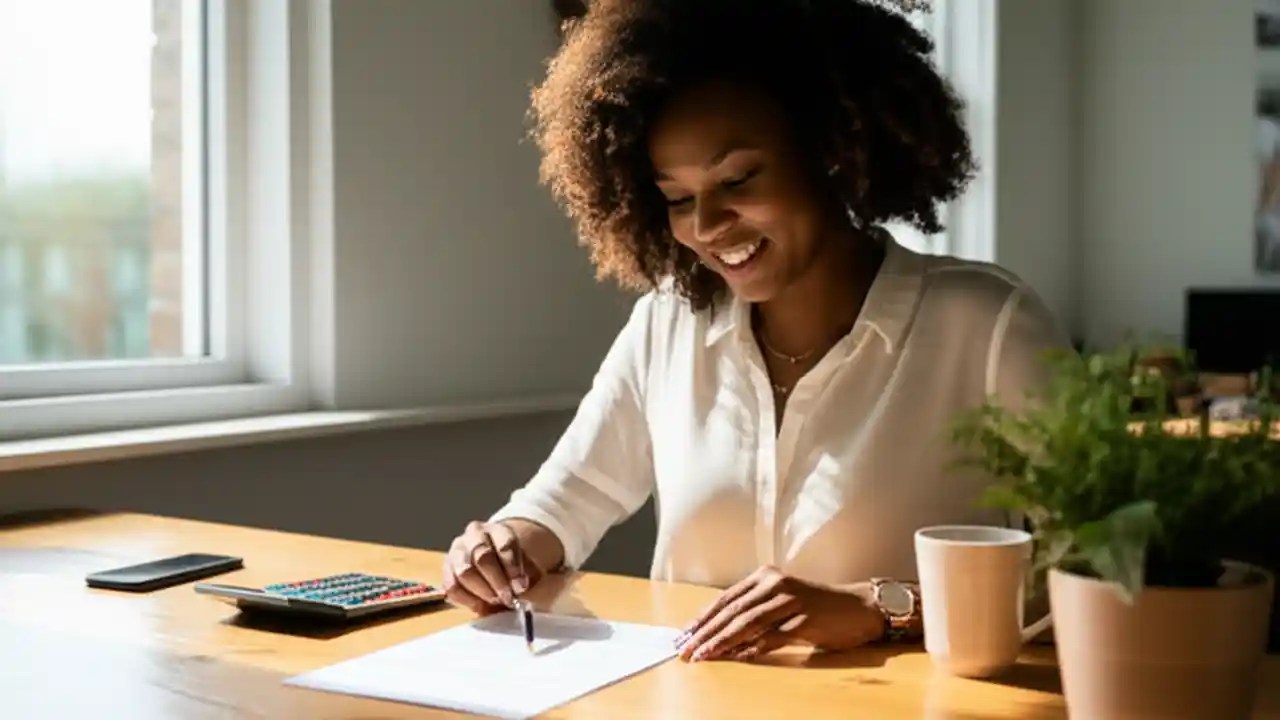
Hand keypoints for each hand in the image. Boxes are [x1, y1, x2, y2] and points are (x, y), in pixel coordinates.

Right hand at [442, 520, 542, 614]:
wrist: (493, 564)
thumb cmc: (512, 567)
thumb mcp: (527, 568)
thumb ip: (528, 579)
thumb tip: (521, 590)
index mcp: (498, 530)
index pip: (505, 544)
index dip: (513, 567)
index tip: (521, 586)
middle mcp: (474, 535)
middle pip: (482, 556)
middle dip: (497, 581)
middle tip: (507, 598)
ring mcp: (457, 551)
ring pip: (465, 572)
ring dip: (482, 591)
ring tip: (495, 601)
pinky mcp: (446, 569)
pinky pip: (452, 587)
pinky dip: (467, 600)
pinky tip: (480, 606)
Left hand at [674, 565, 884, 661]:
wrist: (858, 608)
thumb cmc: (816, 608)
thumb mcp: (780, 602)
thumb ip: (753, 612)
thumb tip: (718, 634)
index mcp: (765, 576)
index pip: (726, 599)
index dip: (703, 619)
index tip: (683, 637)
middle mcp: (776, 584)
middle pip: (733, 611)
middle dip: (706, 633)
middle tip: (687, 650)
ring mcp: (792, 600)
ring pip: (749, 622)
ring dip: (724, 641)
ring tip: (706, 655)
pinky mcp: (807, 618)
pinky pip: (775, 635)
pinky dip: (756, 647)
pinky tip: (740, 657)